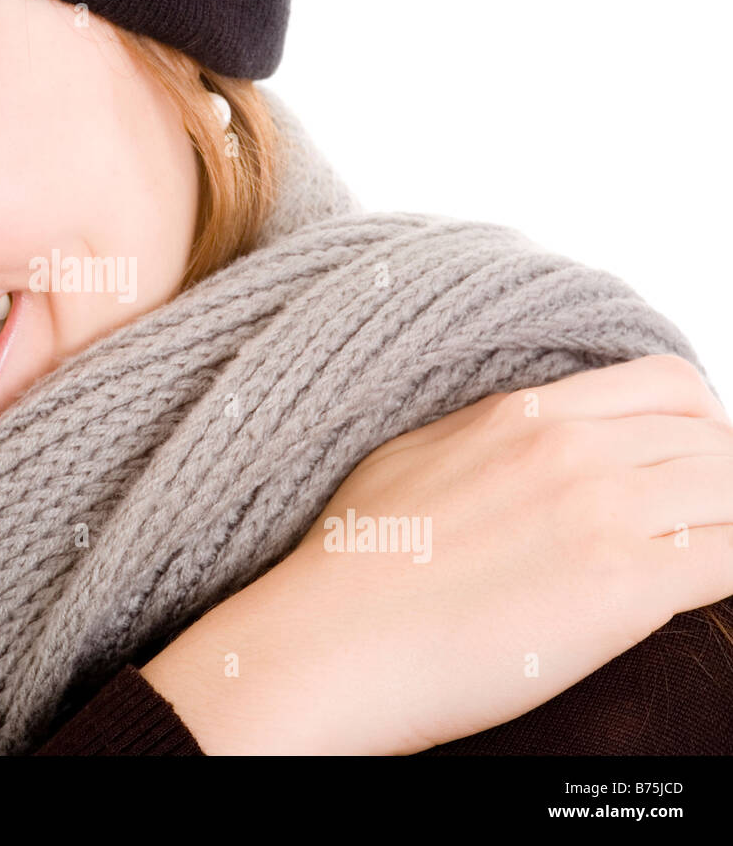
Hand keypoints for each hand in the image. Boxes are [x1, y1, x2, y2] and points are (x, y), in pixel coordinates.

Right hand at [140, 354, 732, 753]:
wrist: (331, 639)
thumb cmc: (354, 563)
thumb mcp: (417, 460)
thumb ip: (493, 440)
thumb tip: (539, 449)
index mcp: (521, 413)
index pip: (668, 385)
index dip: (695, 427)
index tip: (683, 467)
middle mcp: (571, 446)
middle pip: (712, 439)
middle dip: (716, 480)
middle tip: (692, 526)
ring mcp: (601, 510)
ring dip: (723, 524)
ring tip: (690, 562)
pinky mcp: (623, 585)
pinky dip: (729, 568)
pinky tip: (693, 594)